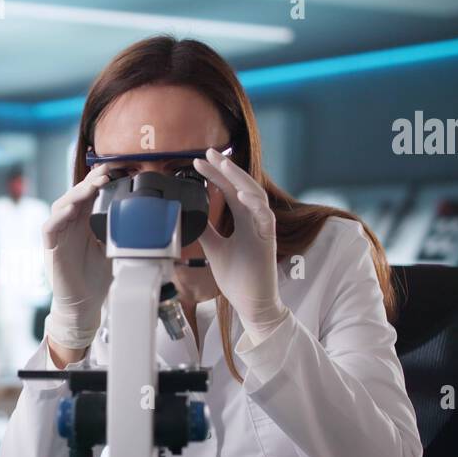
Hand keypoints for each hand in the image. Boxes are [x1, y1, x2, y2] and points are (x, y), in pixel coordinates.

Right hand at [43, 164, 112, 351]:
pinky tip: (70, 209)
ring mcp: (60, 236)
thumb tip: (148, 219)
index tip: (115, 169)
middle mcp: (71, 225)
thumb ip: (124, 233)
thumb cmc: (98, 278)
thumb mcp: (116, 250)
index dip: (99, 181)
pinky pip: (50, 227)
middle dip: (90, 182)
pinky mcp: (51, 248)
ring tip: (91, 187)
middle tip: (106, 173)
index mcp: (85, 223)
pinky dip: (58, 217)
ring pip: (61, 206)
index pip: (89, 195)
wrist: (85, 305)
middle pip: (75, 195)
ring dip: (76, 194)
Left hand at [193, 148, 288, 344]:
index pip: (230, 191)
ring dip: (240, 179)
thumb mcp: (215, 249)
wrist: (251, 304)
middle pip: (242, 186)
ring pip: (255, 196)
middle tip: (208, 153)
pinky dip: (256, 205)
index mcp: (243, 221)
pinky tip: (243, 196)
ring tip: (224, 165)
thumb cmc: (238, 278)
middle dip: (225, 169)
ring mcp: (263, 229)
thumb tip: (189, 215)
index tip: (197, 163)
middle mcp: (254, 220)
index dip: (215, 175)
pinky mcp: (268, 242)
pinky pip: (265, 218)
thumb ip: (206, 231)